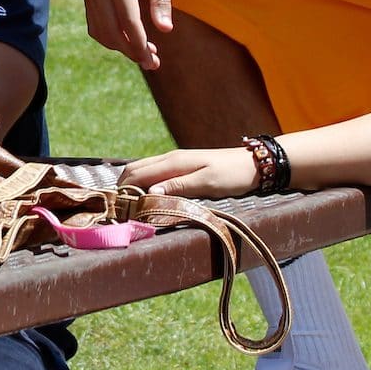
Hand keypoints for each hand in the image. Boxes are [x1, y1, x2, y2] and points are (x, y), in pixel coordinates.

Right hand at [86, 0, 174, 69]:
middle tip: (152, 62)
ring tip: (143, 52)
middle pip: (112, 31)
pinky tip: (126, 41)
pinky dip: (108, 37)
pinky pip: (94, 25)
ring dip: (120, 47)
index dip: (139, 44)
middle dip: (131, 51)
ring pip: (100, 31)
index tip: (153, 59)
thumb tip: (165, 30)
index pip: (128, 21)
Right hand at [119, 148, 259, 197]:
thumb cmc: (232, 175)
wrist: (253, 164)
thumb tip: (149, 194)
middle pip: (134, 169)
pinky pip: (154, 173)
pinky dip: (143, 183)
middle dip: (122, 187)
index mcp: (173, 162)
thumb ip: (178, 187)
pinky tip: (144, 196)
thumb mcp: (207, 183)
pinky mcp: (181, 167)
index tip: (117, 210)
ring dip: (132, 185)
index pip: (137, 173)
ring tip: (127, 206)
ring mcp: (175, 161)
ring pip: (143, 170)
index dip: (123, 190)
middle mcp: (169, 158)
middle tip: (118, 210)